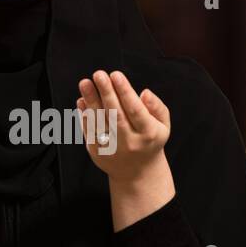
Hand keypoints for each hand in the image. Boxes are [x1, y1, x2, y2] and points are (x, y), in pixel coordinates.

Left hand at [75, 69, 170, 183]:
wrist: (137, 172)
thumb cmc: (150, 140)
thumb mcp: (163, 125)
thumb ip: (157, 107)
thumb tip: (144, 93)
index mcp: (148, 133)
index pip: (135, 110)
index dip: (125, 92)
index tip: (116, 74)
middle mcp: (130, 142)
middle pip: (116, 115)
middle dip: (106, 93)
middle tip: (98, 74)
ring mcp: (112, 149)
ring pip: (99, 123)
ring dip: (91, 102)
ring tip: (85, 83)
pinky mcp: (97, 152)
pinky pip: (89, 132)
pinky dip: (84, 115)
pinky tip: (82, 100)